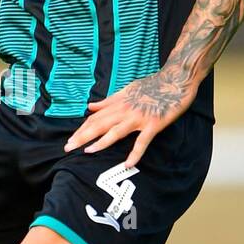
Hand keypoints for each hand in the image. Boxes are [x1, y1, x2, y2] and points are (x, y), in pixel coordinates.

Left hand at [63, 65, 198, 166]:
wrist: (176, 80)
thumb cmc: (152, 85)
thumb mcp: (126, 90)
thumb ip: (108, 101)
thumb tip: (90, 107)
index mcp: (118, 103)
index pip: (95, 118)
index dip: (82, 129)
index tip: (70, 139)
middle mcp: (125, 110)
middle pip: (99, 125)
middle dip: (82, 136)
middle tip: (68, 147)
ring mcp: (139, 118)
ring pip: (115, 132)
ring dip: (101, 142)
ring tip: (88, 151)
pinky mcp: (153, 124)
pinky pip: (142, 141)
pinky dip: (135, 153)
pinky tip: (127, 164)